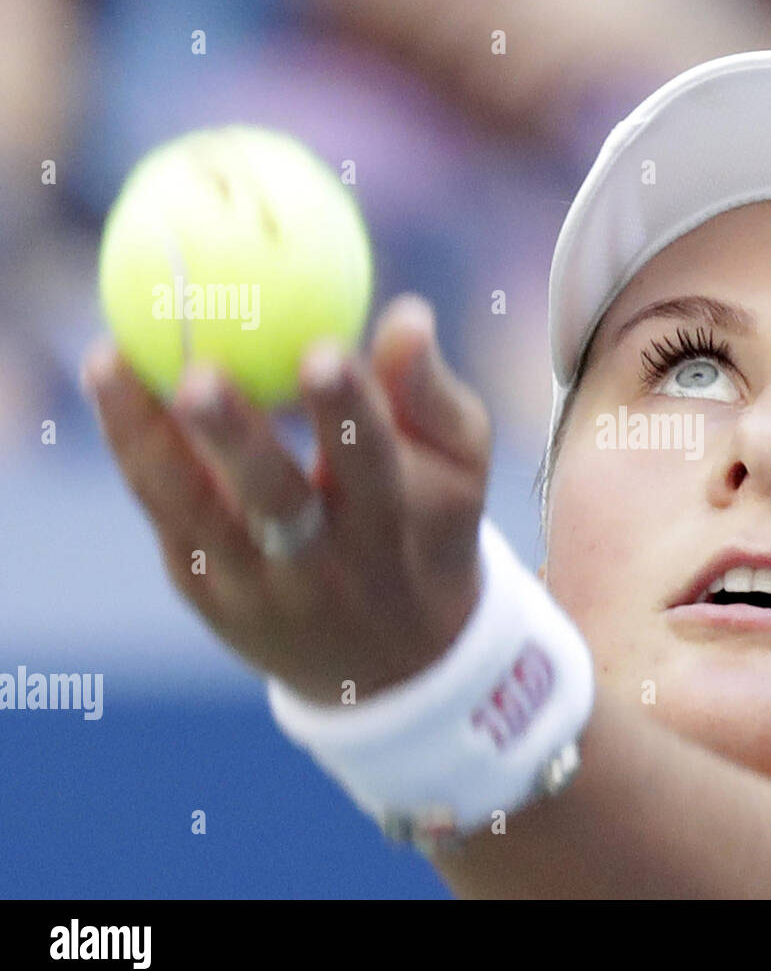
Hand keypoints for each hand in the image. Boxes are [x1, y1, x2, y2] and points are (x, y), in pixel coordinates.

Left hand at [81, 294, 491, 705]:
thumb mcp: (459, 468)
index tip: (323, 350)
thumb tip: (407, 313)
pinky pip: (164, 511)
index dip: (350, 412)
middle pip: (274, 503)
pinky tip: (113, 377)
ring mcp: (254, 588)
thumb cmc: (427, 528)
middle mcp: (322, 569)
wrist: (386, 658)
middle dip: (236, 440)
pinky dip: (135, 445)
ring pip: (192, 511)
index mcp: (392, 531)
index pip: (374, 466)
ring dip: (147, 437)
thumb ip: (429, 393)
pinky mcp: (203, 591)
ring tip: (110, 360)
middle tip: (199, 374)